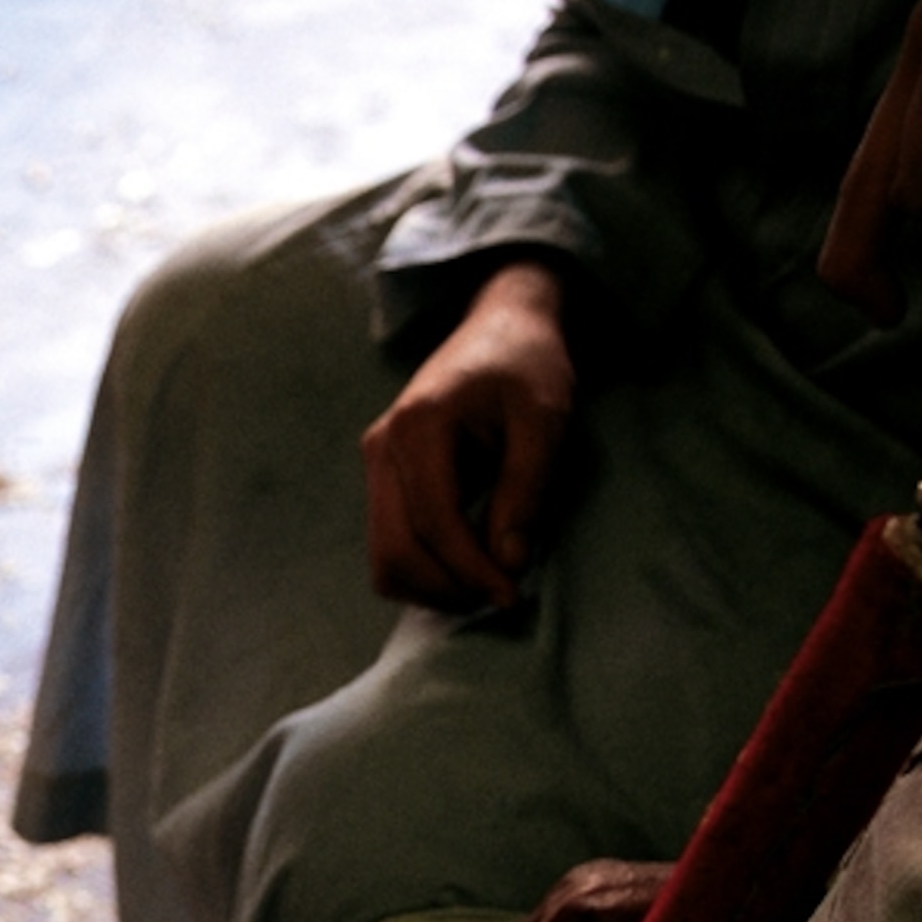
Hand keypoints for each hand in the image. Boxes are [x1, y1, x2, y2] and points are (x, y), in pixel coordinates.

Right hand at [361, 256, 572, 609]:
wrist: (500, 326)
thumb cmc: (527, 366)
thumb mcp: (545, 421)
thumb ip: (526, 490)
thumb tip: (507, 562)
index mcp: (419, 426)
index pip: (433, 521)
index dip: (470, 568)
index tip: (511, 594)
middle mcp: (383, 446)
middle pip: (394, 548)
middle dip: (447, 586)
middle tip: (500, 596)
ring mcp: (376, 462)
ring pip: (383, 555)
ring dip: (430, 584)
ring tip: (483, 584)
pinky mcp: (382, 475)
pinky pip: (388, 542)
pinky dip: (421, 568)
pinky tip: (464, 564)